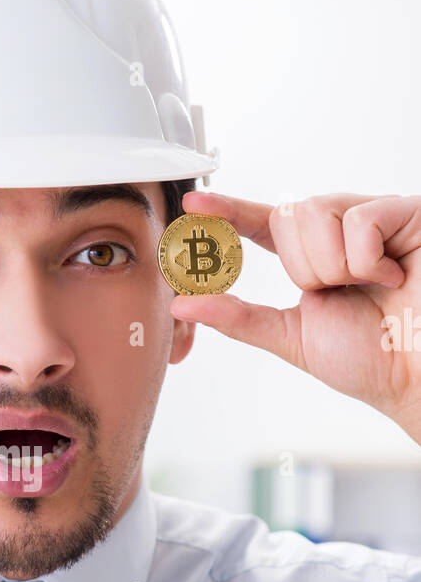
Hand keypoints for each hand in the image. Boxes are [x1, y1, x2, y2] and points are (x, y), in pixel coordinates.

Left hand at [168, 190, 420, 441]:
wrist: (417, 375)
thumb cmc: (372, 360)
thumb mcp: (292, 337)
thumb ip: (239, 318)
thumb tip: (184, 305)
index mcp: (313, 261)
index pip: (262, 225)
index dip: (228, 211)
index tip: (194, 206)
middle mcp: (340, 234)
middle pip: (287, 215)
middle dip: (302, 266)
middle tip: (338, 292)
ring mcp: (373, 220)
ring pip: (316, 213)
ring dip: (333, 265)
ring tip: (369, 286)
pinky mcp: (404, 212)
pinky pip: (359, 217)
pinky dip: (368, 258)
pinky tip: (393, 275)